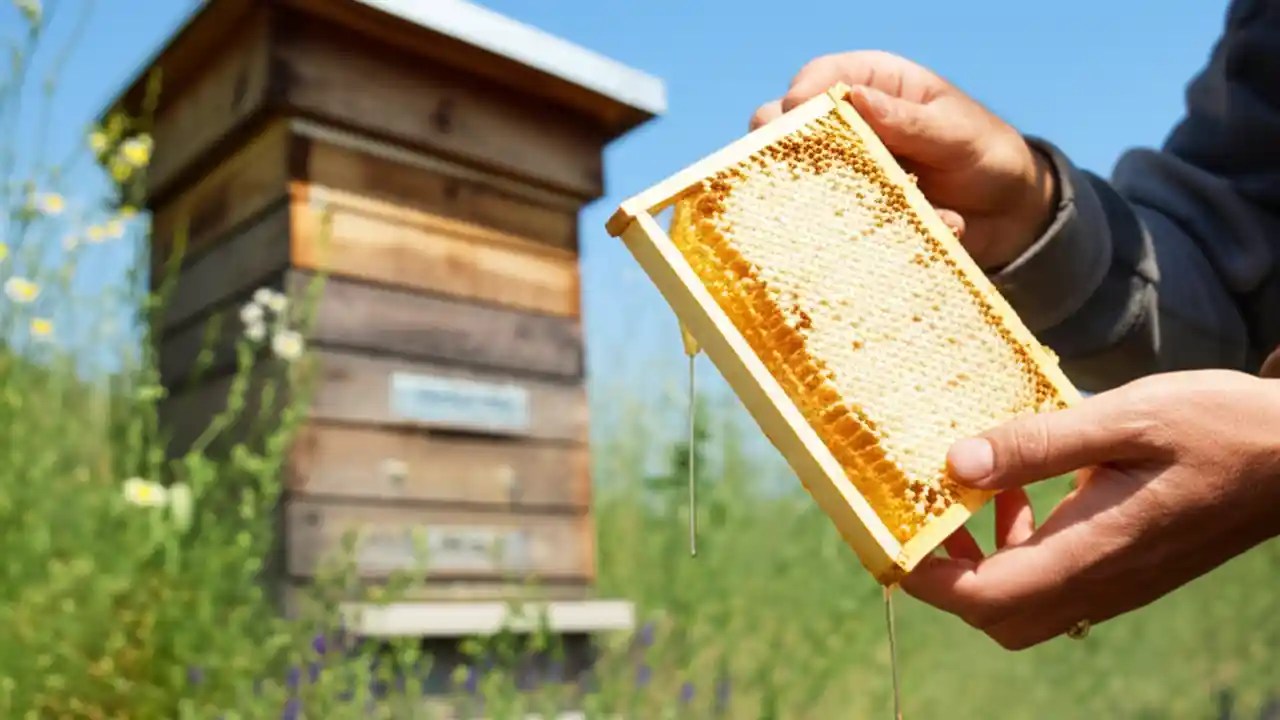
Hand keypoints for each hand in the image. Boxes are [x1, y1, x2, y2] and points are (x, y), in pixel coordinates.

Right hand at [750, 51, 1056, 268]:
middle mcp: (848, 127)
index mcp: (874, 86)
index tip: (798, 118)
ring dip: (816, 197)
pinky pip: (827, 223)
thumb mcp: (955, 133)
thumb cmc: (986, 155)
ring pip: (793, 178)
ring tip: (855, 210)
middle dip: (784, 148)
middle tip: (805, 174)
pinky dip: (851, 234)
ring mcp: (845, 171)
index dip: (801, 97)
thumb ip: (908, 120)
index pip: (818, 78)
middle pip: (783, 126)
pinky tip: (899, 234)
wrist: (1010, 215)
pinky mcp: (851, 213)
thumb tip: (856, 98)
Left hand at [900, 370, 1279, 649]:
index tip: (896, 531)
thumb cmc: (1220, 429)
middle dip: (948, 574)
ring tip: (979, 494)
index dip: (927, 574)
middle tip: (931, 513)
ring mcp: (1119, 584)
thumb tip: (956, 465)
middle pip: (996, 614)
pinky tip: (1030, 493)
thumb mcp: (1124, 419)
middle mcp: (1101, 583)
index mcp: (1092, 552)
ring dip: (985, 561)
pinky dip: (1024, 551)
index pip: (982, 596)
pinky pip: (1058, 584)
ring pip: (1026, 605)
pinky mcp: (1131, 571)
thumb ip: (1036, 445)